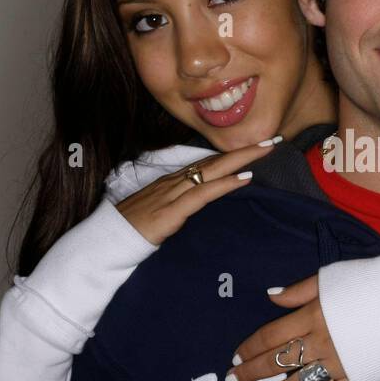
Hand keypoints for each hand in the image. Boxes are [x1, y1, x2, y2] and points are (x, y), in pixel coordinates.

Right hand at [114, 137, 278, 245]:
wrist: (107, 241)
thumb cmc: (131, 230)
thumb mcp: (160, 214)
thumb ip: (178, 207)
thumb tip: (197, 206)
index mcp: (172, 182)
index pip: (207, 164)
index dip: (232, 155)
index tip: (255, 147)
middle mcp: (174, 182)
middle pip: (215, 161)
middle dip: (245, 149)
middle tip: (273, 139)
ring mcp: (173, 194)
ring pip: (213, 170)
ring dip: (242, 159)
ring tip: (266, 150)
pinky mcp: (173, 210)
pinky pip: (204, 193)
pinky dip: (226, 184)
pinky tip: (245, 178)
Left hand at [225, 275, 354, 380]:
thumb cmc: (376, 281)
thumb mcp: (334, 277)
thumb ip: (300, 290)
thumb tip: (271, 296)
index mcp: (312, 316)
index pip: (269, 337)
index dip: (248, 349)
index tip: (234, 357)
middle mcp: (321, 344)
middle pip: (276, 363)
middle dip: (250, 374)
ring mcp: (339, 365)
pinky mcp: (358, 380)